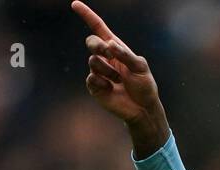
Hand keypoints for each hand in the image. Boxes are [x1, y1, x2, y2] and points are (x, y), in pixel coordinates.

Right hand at [72, 1, 169, 152]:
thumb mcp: (141, 68)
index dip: (87, 16)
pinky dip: (103, 82)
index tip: (75, 4)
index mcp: (116, 49)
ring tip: (118, 80)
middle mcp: (105, 58)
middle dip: (98, 46)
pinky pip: (91, 78)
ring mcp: (99, 72)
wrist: (143, 109)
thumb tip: (110, 44)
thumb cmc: (144, 86)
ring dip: (108, 70)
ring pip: (93, 61)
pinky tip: (112, 89)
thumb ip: (126, 55)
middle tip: (108, 53)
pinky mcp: (95, 86)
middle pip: (92, 42)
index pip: (99, 29)